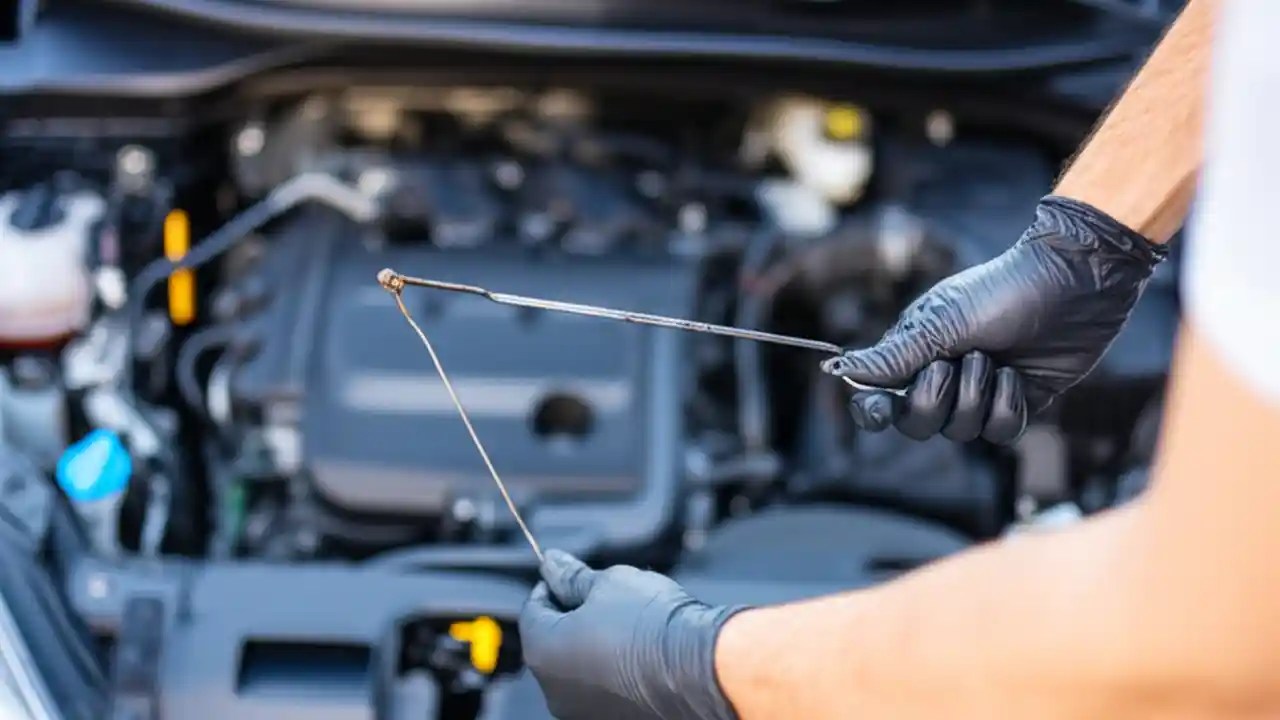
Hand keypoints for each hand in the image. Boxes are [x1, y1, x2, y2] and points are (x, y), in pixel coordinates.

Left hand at [519, 550, 743, 719]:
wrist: (700, 668)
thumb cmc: (651, 624)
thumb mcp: (608, 583)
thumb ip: (572, 576)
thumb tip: (552, 565)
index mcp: (543, 652)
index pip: (532, 610)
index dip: (551, 587)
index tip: (569, 575)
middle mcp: (554, 691)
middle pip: (553, 643)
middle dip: (572, 617)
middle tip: (603, 597)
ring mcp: (583, 712)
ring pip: (577, 669)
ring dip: (592, 646)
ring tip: (628, 624)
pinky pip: (602, 689)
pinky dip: (611, 672)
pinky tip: (639, 653)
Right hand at [823, 196, 1166, 443]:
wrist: (1072, 284)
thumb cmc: (999, 292)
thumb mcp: (939, 324)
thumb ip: (892, 357)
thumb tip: (839, 369)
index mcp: (914, 354)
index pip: (879, 398)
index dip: (873, 411)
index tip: (880, 409)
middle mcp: (943, 377)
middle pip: (917, 424)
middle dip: (935, 401)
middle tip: (955, 364)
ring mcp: (981, 392)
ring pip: (961, 432)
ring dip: (977, 396)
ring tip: (995, 359)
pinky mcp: (1018, 403)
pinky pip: (999, 433)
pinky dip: (1007, 407)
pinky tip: (1018, 375)